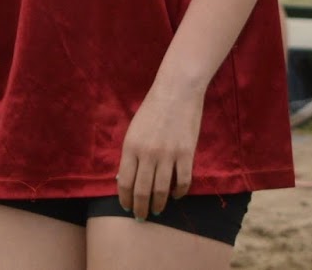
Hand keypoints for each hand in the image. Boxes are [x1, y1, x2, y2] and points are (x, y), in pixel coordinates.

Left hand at [115, 82, 202, 220]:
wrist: (176, 92)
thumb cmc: (152, 110)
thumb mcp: (133, 131)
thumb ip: (130, 154)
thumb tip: (125, 179)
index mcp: (130, 147)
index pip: (124, 182)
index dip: (125, 198)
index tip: (126, 207)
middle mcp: (148, 154)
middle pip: (142, 190)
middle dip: (140, 207)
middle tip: (141, 217)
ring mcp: (168, 155)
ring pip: (162, 189)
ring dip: (159, 204)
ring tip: (157, 211)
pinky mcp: (187, 154)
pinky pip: (182, 181)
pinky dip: (179, 192)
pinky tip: (175, 196)